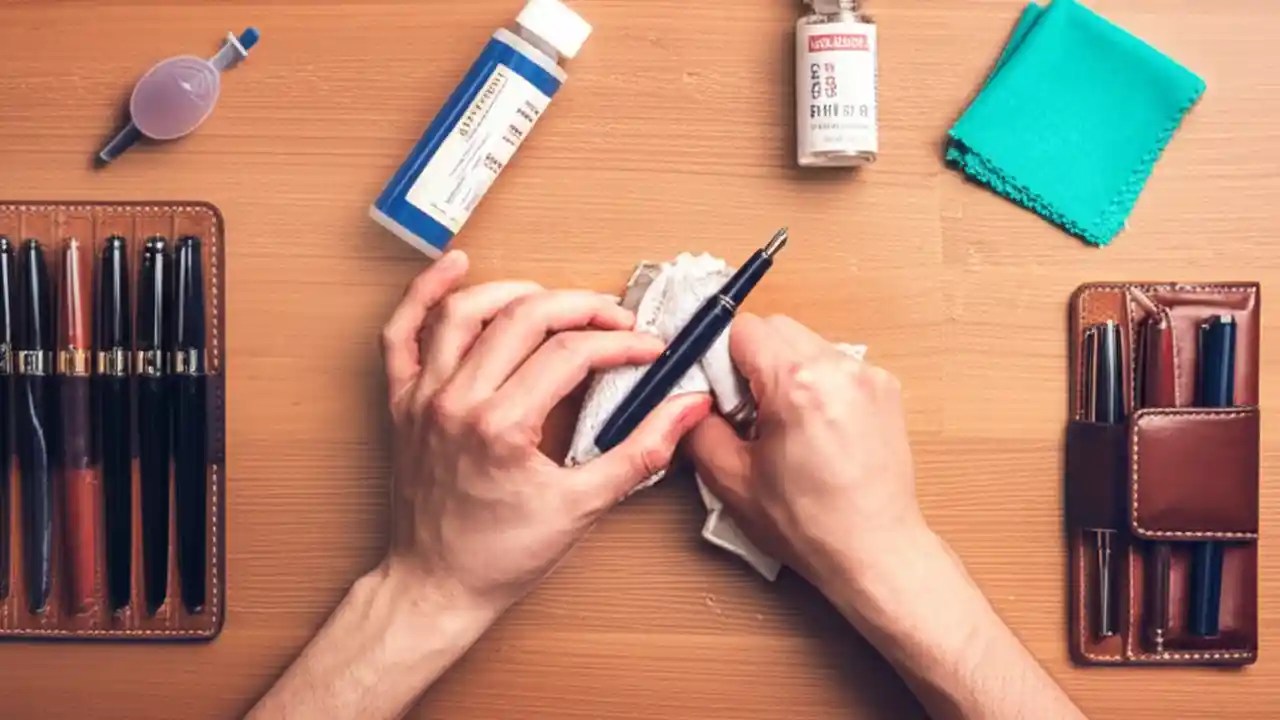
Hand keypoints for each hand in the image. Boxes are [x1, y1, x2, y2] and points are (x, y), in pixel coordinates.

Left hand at [380, 251, 711, 612]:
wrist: (435, 586)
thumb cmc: (498, 557)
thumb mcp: (582, 507)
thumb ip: (640, 451)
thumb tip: (685, 410)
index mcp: (501, 426)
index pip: (570, 354)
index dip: (619, 344)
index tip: (647, 349)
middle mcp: (457, 401)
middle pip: (524, 319)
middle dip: (581, 308)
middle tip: (615, 318)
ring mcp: (424, 397)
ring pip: (466, 313)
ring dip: (516, 291)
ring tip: (555, 295)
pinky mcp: (403, 402)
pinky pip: (402, 333)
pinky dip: (425, 293)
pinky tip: (454, 268)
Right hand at [685, 313, 924, 597]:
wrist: (874, 551)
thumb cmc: (811, 525)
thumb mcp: (731, 479)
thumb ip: (698, 426)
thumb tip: (689, 400)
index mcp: (797, 385)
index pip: (744, 329)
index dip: (721, 357)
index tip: (721, 391)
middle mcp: (839, 369)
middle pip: (777, 328)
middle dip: (753, 359)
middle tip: (748, 409)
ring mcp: (868, 376)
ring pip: (806, 343)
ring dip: (785, 369)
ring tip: (783, 423)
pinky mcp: (884, 389)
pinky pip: (835, 364)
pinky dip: (816, 383)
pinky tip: (812, 427)